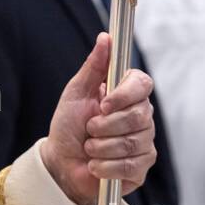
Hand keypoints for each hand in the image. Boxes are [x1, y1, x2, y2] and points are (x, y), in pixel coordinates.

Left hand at [40, 33, 156, 204]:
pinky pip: (130, 165)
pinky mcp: (141, 166)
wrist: (61, 163)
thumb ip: (93, 67)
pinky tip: (95, 165)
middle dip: (105, 126)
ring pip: (132, 142)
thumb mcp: (76, 93)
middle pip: (139, 116)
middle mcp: (140, 116)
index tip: (103, 104)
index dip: (124, 95)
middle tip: (89, 129)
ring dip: (101, 147)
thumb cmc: (69, 126)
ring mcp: (143, 142)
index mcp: (126, 94)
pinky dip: (105, 166)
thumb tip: (105, 38)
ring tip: (89, 148)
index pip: (143, 84)